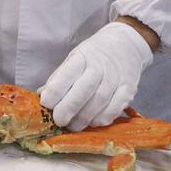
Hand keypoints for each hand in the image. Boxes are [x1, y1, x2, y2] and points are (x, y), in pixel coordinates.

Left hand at [38, 22, 154, 130]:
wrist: (125, 44)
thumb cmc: (93, 55)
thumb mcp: (73, 58)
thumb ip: (59, 78)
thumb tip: (41, 96)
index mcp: (82, 57)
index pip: (66, 75)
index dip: (54, 92)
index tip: (46, 104)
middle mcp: (100, 67)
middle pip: (83, 91)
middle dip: (68, 109)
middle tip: (59, 121)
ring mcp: (116, 78)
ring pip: (99, 102)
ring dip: (83, 118)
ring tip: (73, 126)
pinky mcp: (129, 89)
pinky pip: (115, 108)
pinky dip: (102, 118)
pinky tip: (92, 122)